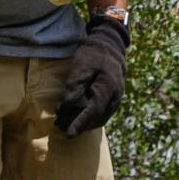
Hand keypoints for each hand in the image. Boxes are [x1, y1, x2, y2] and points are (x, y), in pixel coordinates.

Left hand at [56, 13, 128, 135]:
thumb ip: (73, 89)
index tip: (68, 134)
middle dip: (79, 126)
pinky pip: (103, 113)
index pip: (93, 111)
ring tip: (66, 123)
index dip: (80, 124)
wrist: (109, 45)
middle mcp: (115, 96)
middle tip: (61, 127)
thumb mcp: (80, 67)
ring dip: (85, 124)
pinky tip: (78, 116)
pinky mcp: (114, 98)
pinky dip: (90, 118)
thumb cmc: (92, 54)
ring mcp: (117, 98)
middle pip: (97, 118)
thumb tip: (65, 109)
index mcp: (108, 87)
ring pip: (101, 118)